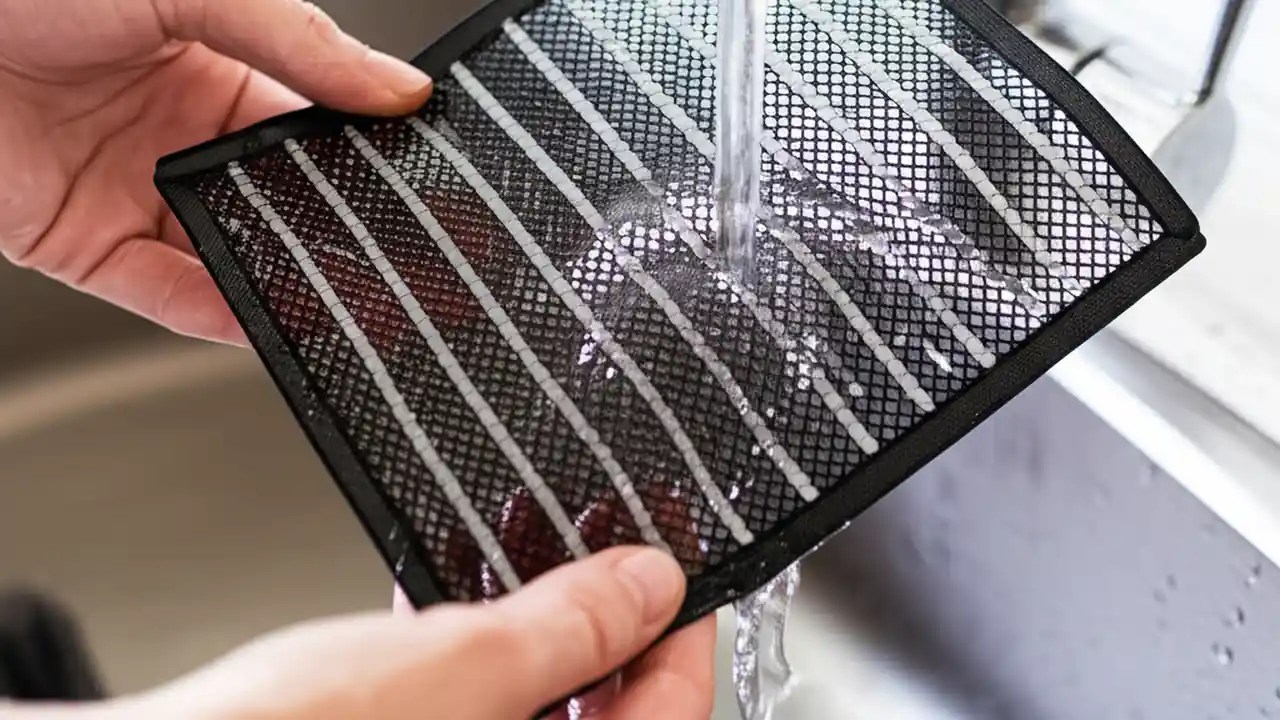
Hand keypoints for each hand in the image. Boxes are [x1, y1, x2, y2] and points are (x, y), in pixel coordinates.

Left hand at [0, 0, 432, 344]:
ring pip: (238, 262)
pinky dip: (216, 315)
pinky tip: (266, 324)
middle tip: (420, 275)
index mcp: (225, 74)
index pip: (320, 139)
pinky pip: (166, 295)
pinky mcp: (89, 248)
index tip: (434, 200)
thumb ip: (298, 41)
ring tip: (362, 312)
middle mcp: (187, 142)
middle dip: (351, 246)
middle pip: (289, 211)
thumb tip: (399, 88)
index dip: (377, 172)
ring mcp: (142, 198)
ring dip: (296, 290)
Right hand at [6, 548, 715, 718]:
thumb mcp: (465, 670)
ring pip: (532, 704)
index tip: (685, 572)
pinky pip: (465, 708)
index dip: (683, 632)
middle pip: (602, 708)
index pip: (669, 710)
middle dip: (606, 623)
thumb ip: (572, 627)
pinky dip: (469, 652)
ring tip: (538, 556)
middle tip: (613, 550)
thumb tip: (650, 586)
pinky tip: (450, 599)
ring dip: (536, 629)